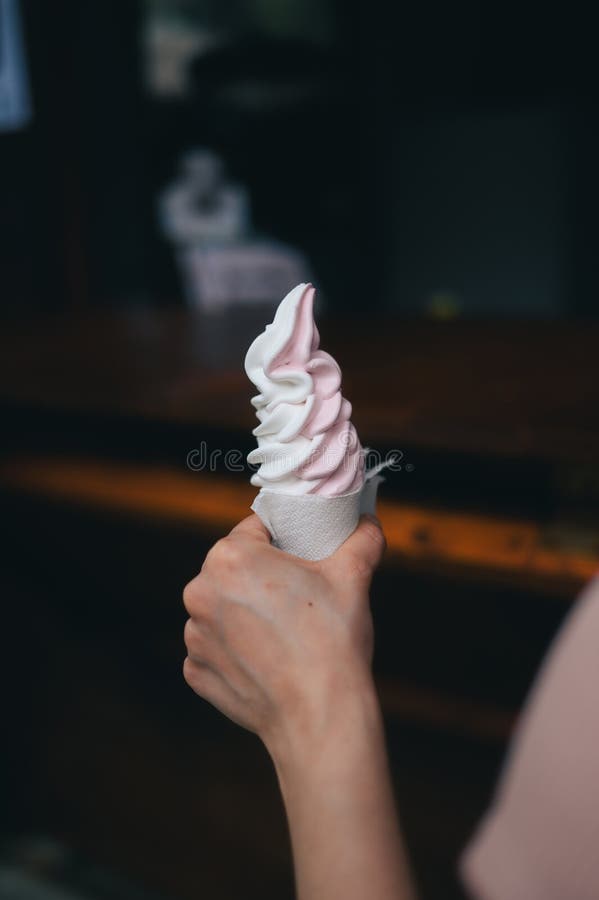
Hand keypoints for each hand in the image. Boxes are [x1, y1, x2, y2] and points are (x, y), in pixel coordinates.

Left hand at [182, 514, 385, 758]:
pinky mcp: (197, 672)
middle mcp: (200, 592)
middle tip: (298, 595)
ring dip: (246, 614)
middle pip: (235, 570)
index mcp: (229, 558)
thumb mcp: (353, 577)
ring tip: (284, 632)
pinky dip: (238, 651)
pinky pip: (217, 649)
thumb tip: (368, 523)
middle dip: (263, 577)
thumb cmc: (332, 641)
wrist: (320, 716)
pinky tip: (268, 659)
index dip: (283, 539)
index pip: (255, 530)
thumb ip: (361, 539)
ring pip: (224, 609)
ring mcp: (195, 636)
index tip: (301, 555)